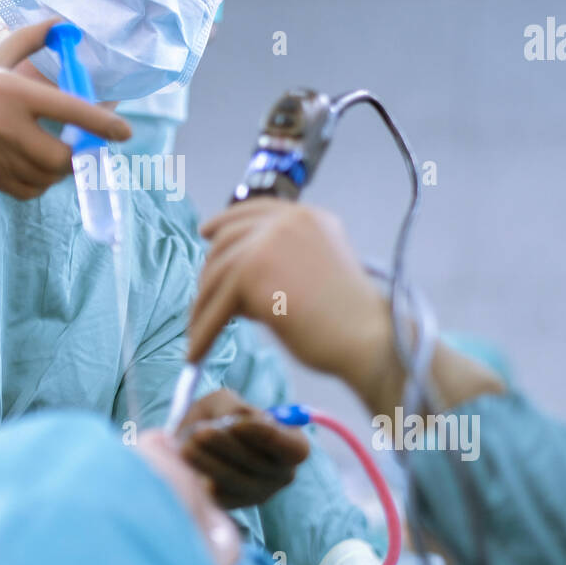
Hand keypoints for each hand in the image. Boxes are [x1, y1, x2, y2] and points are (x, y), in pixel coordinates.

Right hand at [0, 19, 130, 198]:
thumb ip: (26, 40)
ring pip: (47, 177)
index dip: (102, 123)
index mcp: (11, 92)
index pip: (70, 109)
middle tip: (84, 143)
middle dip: (80, 154)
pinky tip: (34, 165)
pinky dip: (40, 182)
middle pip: (63, 157)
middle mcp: (6, 127)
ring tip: (56, 150)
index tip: (124, 131)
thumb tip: (61, 24)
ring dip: (60, 169)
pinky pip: (29, 190)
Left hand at [176, 389, 308, 508]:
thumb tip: (233, 423)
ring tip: (185, 445)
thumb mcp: (226, 401)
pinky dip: (197, 477)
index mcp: (293, 446)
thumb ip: (232, 408)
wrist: (196, 441)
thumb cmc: (219, 416)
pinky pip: (215, 494)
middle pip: (257, 463)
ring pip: (233, 480)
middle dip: (225, 446)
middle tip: (199, 432)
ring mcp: (258, 494)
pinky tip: (185, 463)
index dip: (265, 435)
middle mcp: (282, 475)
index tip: (234, 425)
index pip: (293, 448)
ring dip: (206, 461)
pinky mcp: (232, 506)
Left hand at [188, 200, 397, 403]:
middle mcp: (287, 221)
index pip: (253, 211)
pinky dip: (203, 331)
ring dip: (202, 309)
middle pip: (227, 241)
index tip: (206, 233)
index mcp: (307, 216)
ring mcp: (268, 243)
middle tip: (201, 302)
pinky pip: (216, 305)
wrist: (368, 339)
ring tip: (196, 337)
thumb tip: (234, 270)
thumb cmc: (348, 318)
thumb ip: (282, 259)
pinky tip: (197, 353)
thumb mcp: (316, 270)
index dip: (224, 222)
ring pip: (217, 275)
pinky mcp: (253, 272)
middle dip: (210, 275)